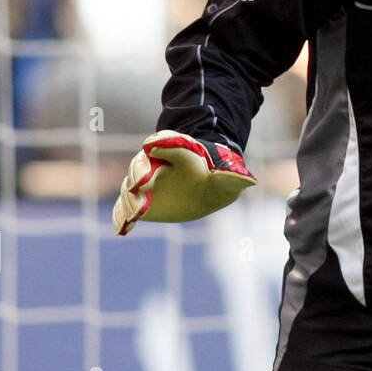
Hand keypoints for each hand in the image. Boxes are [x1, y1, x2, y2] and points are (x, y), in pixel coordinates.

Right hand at [114, 130, 255, 235]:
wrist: (205, 193)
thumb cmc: (216, 180)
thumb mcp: (227, 180)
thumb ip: (232, 178)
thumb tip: (250, 181)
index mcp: (177, 152)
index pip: (166, 142)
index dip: (160, 143)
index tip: (152, 146)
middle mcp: (156, 165)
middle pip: (141, 165)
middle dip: (139, 172)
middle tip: (140, 184)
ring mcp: (145, 185)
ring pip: (130, 187)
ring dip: (129, 198)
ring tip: (135, 211)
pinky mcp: (140, 205)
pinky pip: (125, 210)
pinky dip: (121, 217)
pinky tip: (124, 228)